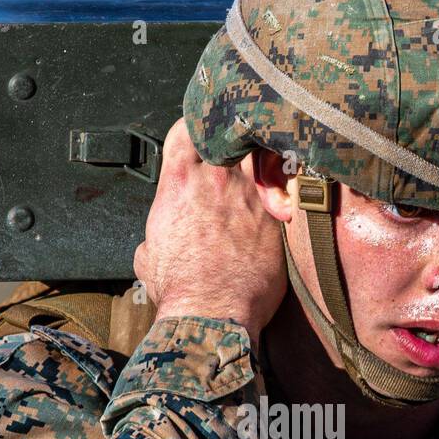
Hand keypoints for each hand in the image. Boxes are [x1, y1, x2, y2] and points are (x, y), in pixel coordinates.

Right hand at [133, 119, 286, 342]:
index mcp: (179, 179)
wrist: (211, 314)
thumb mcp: (148, 255)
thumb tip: (157, 241)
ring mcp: (251, 193)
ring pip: (266, 152)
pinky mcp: (278, 215)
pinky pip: (290, 185)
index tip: (209, 136)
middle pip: (235, 131)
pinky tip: (288, 197)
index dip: (202, 125)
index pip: (191, 123)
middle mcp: (216, 177)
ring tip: (271, 169)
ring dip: (268, 158)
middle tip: (246, 148)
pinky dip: (289, 187)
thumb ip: (155, 232)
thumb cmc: (178, 289)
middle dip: (241, 136)